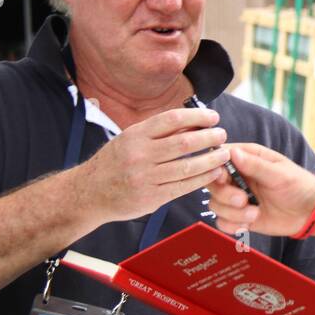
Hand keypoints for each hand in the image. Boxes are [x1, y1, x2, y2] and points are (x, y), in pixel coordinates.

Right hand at [71, 106, 228, 226]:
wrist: (90, 192)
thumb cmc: (115, 162)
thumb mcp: (129, 139)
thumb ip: (156, 133)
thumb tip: (193, 122)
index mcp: (135, 135)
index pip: (171, 119)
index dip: (197, 116)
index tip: (213, 117)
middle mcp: (140, 154)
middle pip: (184, 142)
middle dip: (209, 137)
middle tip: (223, 135)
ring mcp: (145, 177)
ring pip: (187, 166)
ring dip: (211, 159)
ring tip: (224, 154)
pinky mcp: (151, 198)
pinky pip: (183, 186)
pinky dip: (202, 178)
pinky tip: (214, 173)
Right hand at [207, 142, 314, 236]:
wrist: (309, 211)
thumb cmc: (298, 185)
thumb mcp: (279, 174)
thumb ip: (255, 165)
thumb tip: (232, 152)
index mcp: (246, 158)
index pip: (219, 158)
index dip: (215, 169)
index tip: (223, 178)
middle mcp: (237, 177)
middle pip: (211, 183)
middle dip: (224, 194)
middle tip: (243, 200)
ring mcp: (236, 197)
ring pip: (215, 204)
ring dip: (232, 213)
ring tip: (254, 214)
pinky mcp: (239, 216)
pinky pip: (222, 222)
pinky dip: (233, 225)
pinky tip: (249, 224)